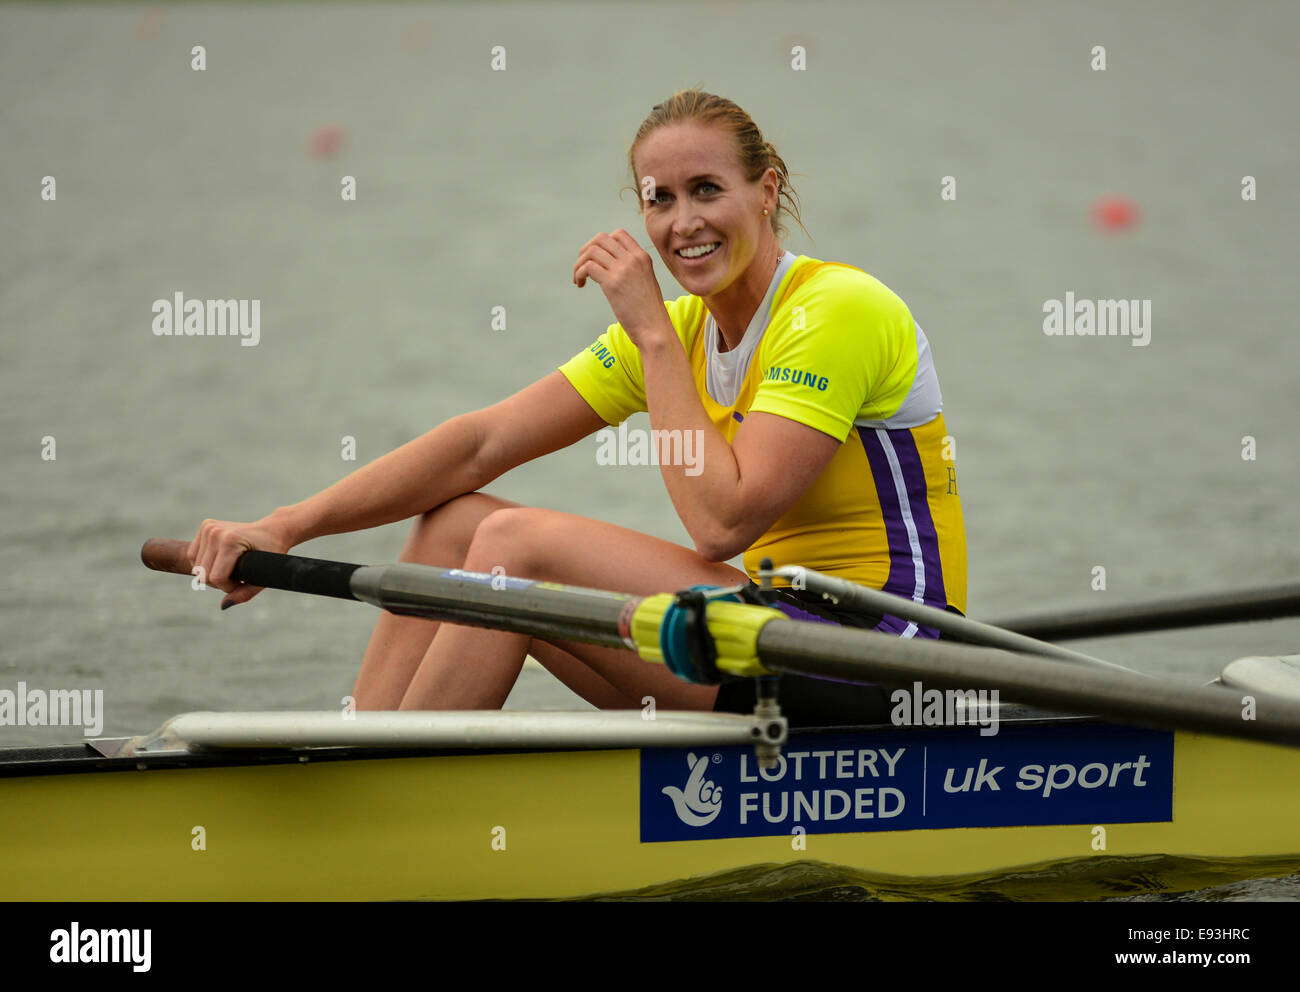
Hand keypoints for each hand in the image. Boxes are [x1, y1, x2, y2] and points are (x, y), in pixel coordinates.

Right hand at [187, 516, 293, 608]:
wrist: (272, 530)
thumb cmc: (272, 552)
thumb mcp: (264, 575)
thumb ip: (245, 593)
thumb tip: (223, 605)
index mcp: (230, 541)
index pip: (216, 578)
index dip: (228, 587)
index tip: (243, 582)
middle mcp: (216, 532)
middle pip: (203, 574)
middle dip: (220, 582)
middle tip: (237, 575)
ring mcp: (209, 527)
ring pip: (196, 567)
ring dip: (212, 573)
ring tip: (230, 568)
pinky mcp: (205, 526)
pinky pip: (193, 555)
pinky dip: (205, 564)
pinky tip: (220, 561)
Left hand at [573, 230, 672, 347]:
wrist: (655, 329)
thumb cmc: (648, 312)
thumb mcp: (644, 282)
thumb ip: (631, 269)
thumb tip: (609, 266)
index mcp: (642, 257)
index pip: (618, 234)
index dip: (602, 244)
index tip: (597, 260)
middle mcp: (633, 259)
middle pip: (601, 238)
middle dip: (586, 250)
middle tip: (582, 267)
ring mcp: (623, 269)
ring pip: (591, 251)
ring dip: (579, 264)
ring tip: (578, 279)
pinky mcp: (612, 283)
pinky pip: (587, 267)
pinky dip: (578, 273)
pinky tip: (580, 284)